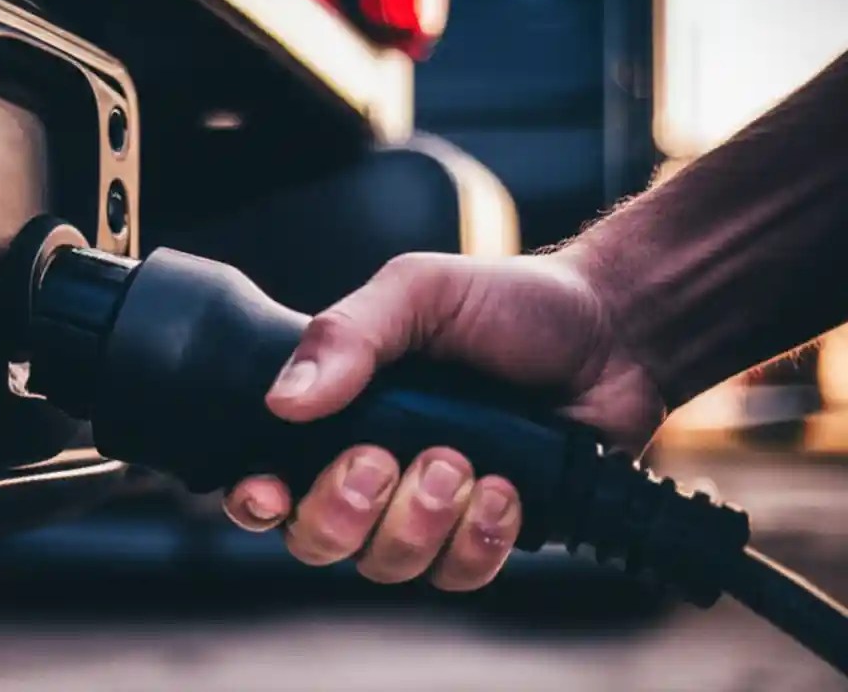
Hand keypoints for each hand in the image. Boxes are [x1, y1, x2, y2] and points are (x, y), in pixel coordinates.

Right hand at [222, 252, 664, 588]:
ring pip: (387, 562)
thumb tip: (284, 399)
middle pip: (316, 539)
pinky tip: (506, 489)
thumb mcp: (416, 290)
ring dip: (421, 519)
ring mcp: (429, 510)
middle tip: (384, 459)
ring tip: (464, 462)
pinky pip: (458, 574)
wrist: (609, 331)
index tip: (271, 491)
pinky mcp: (486, 536)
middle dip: (343, 509)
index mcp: (339, 414)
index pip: (268, 478)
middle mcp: (374, 470)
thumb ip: (345, 334)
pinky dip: (479, 537)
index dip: (256, 499)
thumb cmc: (506, 304)